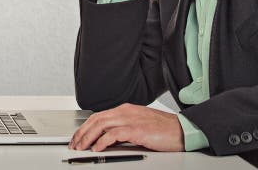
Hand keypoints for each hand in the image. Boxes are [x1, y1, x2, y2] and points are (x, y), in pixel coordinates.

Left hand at [68, 103, 183, 151]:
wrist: (183, 130)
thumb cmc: (164, 129)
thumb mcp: (139, 126)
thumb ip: (123, 129)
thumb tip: (108, 140)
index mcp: (126, 109)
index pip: (99, 116)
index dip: (85, 126)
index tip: (78, 136)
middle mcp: (126, 111)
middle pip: (96, 119)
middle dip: (82, 132)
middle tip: (74, 143)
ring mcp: (131, 119)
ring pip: (101, 125)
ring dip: (88, 137)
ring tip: (81, 147)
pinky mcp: (137, 130)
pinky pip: (113, 134)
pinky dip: (102, 141)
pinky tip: (97, 148)